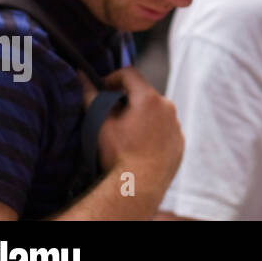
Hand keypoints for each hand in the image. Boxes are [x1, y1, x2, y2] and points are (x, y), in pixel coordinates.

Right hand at [85, 68, 183, 190]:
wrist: (138, 186)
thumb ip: (91, 95)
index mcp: (149, 98)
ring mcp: (177, 126)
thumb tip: (81, 76)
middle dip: (127, 100)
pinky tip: (139, 147)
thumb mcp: (100, 123)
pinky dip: (153, 132)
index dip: (112, 78)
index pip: (130, 74)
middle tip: (110, 116)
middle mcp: (168, 108)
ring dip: (141, 117)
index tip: (102, 90)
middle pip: (144, 94)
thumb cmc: (118, 154)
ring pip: (156, 113)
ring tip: (124, 135)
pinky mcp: (180, 142)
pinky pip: (165, 130)